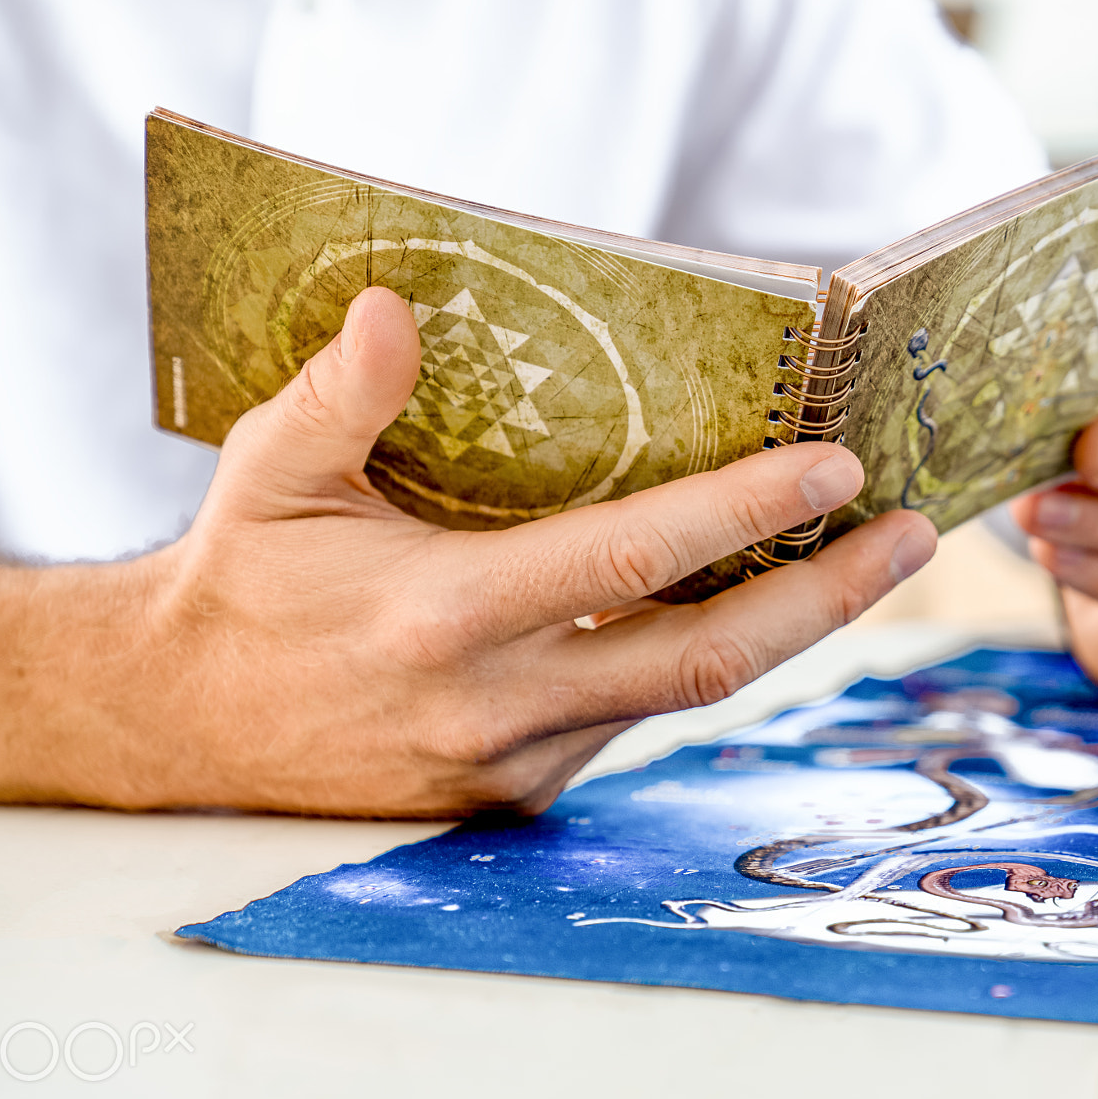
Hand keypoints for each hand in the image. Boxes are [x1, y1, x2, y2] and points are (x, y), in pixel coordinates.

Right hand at [0, 288, 935, 815]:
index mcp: (441, 615)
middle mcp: (497, 702)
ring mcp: (517, 762)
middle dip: (830, 598)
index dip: (746, 516)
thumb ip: (342, 394)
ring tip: (866, 556)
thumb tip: (403, 304)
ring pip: (687, 693)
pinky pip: (638, 719)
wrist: (183, 728)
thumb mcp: (268, 473)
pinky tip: (759, 600)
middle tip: (914, 532)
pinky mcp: (522, 794)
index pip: (631, 561)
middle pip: (709, 658)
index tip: (840, 469)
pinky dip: (705, 658)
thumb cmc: (241, 582)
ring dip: (789, 627)